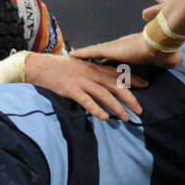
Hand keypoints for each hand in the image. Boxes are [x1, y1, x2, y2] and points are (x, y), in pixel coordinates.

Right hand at [25, 51, 145, 119]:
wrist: (39, 65)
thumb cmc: (58, 67)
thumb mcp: (78, 66)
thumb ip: (91, 72)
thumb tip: (101, 79)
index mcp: (94, 67)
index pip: (117, 74)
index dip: (132, 80)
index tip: (145, 86)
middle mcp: (91, 74)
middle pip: (115, 86)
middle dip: (129, 98)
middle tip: (140, 110)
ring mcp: (82, 82)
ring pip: (104, 95)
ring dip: (116, 107)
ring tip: (126, 118)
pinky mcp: (71, 90)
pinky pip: (86, 101)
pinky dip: (96, 109)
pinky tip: (104, 117)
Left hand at [71, 31, 180, 69]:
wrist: (163, 43)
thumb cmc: (167, 50)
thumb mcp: (168, 58)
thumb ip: (169, 58)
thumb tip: (177, 60)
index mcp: (131, 49)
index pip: (115, 54)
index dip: (106, 57)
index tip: (101, 60)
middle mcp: (121, 47)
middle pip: (102, 52)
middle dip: (90, 56)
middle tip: (79, 57)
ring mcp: (115, 47)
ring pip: (94, 51)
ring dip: (83, 54)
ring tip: (71, 56)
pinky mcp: (111, 49)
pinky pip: (92, 52)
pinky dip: (82, 53)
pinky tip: (72, 55)